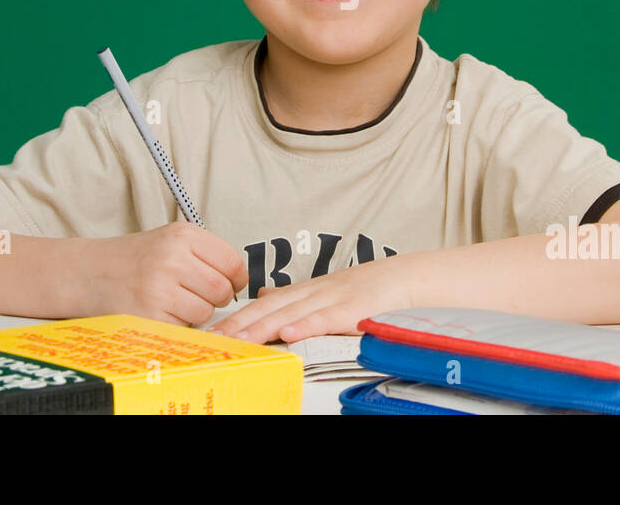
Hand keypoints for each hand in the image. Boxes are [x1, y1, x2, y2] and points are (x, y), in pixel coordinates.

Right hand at [72, 221, 248, 326]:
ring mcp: (160, 287)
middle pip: (221, 290)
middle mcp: (172, 257)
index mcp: (182, 235)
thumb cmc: (134, 259)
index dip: (236, 279)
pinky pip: (183, 327)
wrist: (87, 272)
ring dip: (194, 313)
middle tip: (194, 295)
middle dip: (214, 298)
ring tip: (172, 301)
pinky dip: (175, 324)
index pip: (232, 262)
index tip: (229, 284)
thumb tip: (240, 281)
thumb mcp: (169, 240)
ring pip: (205, 311)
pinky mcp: (149, 314)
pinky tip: (158, 311)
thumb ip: (204, 254)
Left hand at [207, 255, 413, 343]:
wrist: (406, 278)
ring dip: (262, 328)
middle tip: (215, 340)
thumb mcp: (325, 291)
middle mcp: (313, 293)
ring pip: (291, 315)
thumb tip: (263, 299)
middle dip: (240, 326)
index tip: (214, 333)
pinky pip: (326, 319)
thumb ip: (295, 298)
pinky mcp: (353, 311)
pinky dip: (306, 326)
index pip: (264, 305)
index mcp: (305, 291)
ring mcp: (332, 301)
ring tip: (240, 342)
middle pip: (270, 310)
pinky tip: (288, 334)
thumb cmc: (367, 289)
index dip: (237, 318)